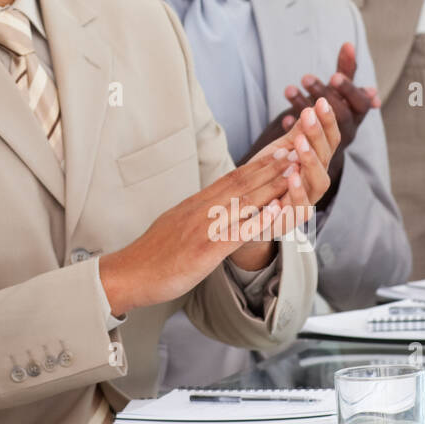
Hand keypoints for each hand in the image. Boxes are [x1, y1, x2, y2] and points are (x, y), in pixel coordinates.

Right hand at [100, 150, 298, 311]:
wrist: (129, 273)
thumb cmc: (152, 255)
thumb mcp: (176, 226)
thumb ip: (196, 215)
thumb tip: (211, 210)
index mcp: (195, 205)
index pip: (230, 178)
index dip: (257, 165)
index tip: (277, 153)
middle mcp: (200, 210)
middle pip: (240, 183)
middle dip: (270, 167)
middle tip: (295, 150)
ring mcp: (203, 228)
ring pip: (243, 202)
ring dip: (271, 186)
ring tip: (295, 172)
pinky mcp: (204, 250)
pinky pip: (237, 233)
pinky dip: (259, 221)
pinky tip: (276, 213)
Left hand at [233, 100, 340, 264]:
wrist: (250, 218)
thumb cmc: (268, 181)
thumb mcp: (279, 153)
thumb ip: (297, 135)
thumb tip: (310, 108)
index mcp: (316, 164)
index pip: (330, 140)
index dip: (327, 122)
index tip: (320, 101)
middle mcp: (316, 182)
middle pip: (326, 157)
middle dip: (318, 135)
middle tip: (308, 116)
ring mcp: (307, 202)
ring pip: (319, 183)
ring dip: (311, 162)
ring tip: (300, 146)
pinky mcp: (292, 220)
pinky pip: (299, 208)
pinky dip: (296, 194)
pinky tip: (290, 178)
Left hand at [280, 41, 379, 155]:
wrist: (321, 144)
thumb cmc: (333, 109)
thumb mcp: (340, 90)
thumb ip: (345, 70)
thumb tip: (348, 44)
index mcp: (357, 114)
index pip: (360, 102)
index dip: (348, 90)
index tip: (334, 76)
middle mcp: (349, 129)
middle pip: (341, 114)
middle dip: (323, 94)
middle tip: (305, 77)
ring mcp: (332, 143)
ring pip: (322, 128)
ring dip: (304, 106)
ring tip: (288, 89)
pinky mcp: (314, 154)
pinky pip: (305, 144)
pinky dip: (294, 129)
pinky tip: (284, 119)